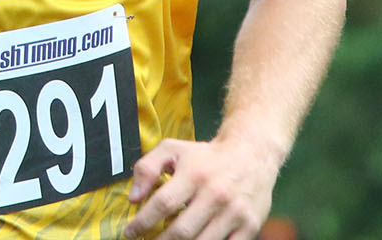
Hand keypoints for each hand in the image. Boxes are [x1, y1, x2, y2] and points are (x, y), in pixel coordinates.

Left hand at [124, 136, 277, 239]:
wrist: (252, 154)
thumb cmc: (206, 156)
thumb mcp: (172, 150)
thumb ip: (147, 169)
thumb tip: (133, 199)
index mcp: (194, 174)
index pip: (163, 204)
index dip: (142, 222)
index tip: (130, 232)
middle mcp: (216, 194)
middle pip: (181, 230)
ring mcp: (235, 212)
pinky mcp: (250, 226)